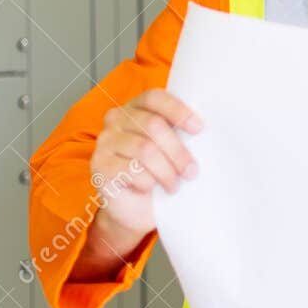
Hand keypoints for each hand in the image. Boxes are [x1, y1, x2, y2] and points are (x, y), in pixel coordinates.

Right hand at [88, 89, 202, 237]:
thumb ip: (181, 134)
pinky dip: (148, 182)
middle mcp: (116, 119)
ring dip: (166, 171)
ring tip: (174, 185)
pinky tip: (152, 188)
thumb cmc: (158, 174)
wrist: (136, 209)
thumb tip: (208, 132)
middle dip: (178, 151)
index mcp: (136, 107)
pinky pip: (130, 170)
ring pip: (145, 150)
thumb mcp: (172, 150)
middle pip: (153, 125)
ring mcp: (105, 141)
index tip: (199, 129)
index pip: (154, 98)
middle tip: (192, 171)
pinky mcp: (99, 165)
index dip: (178, 111)